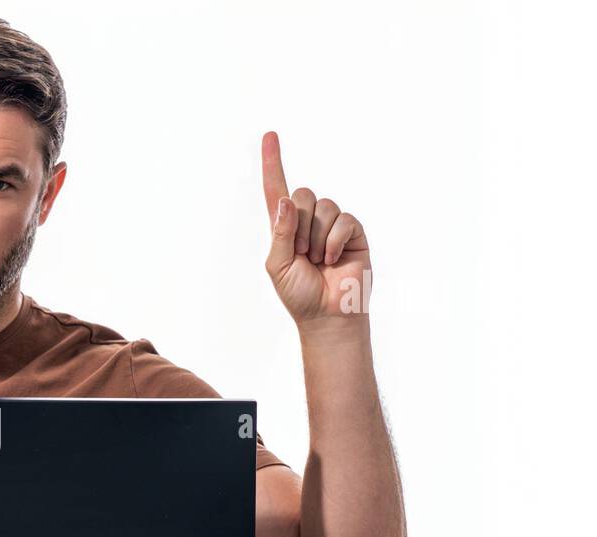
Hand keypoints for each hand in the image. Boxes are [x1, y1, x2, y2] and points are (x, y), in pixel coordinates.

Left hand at [261, 130, 371, 327]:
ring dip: (316, 237)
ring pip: (322, 206)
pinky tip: (333, 259)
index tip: (269, 135)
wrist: (328, 315)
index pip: (277, 189)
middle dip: (298, 224)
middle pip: (301, 194)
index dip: (273, 162)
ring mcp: (332, 224)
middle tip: (303, 254)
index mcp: (285, 227)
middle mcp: (308, 221)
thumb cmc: (299, 294)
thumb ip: (280, 232)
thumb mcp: (278, 264)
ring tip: (318, 260)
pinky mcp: (353, 231)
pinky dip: (333, 240)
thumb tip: (287, 199)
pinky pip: (342, 219)